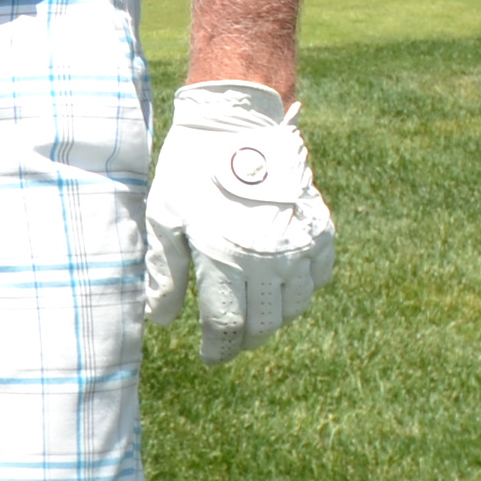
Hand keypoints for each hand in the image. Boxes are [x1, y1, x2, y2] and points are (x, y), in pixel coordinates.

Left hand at [146, 80, 335, 364]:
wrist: (237, 123)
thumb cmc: (192, 169)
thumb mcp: (164, 216)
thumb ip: (164, 272)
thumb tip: (161, 319)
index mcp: (226, 258)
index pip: (227, 325)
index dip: (217, 348)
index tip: (208, 357)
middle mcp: (270, 260)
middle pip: (264, 323)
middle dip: (244, 338)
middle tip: (228, 340)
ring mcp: (300, 246)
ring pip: (294, 306)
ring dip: (273, 317)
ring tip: (252, 313)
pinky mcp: (320, 231)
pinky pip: (318, 278)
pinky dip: (302, 290)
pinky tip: (281, 284)